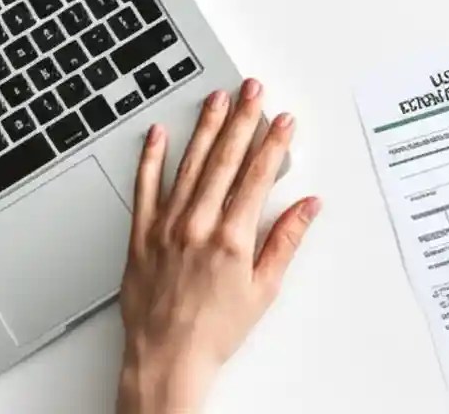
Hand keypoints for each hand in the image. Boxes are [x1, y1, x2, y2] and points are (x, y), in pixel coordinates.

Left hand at [117, 79, 319, 413]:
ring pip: (189, 166)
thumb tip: (307, 207)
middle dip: (242, 120)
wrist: (166, 358)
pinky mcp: (141, 236)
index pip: (257, 176)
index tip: (284, 120)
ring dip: (206, 129)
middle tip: (252, 90)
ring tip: (217, 99)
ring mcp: (166, 228)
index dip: (274, 143)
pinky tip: (160, 134)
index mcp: (232, 239)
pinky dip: (152, 159)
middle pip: (224, 161)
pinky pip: (145, 188)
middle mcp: (198, 226)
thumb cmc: (214, 330)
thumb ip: (285, 241)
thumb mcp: (263, 289)